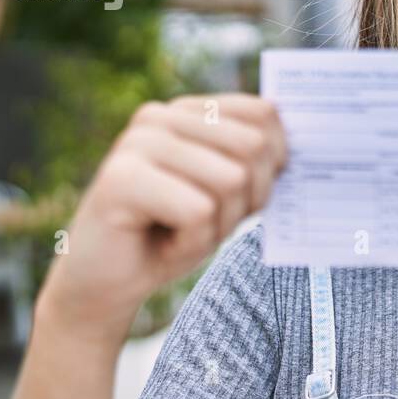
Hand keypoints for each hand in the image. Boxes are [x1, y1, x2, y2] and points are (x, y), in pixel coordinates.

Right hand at [38, 93, 287, 343]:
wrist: (104, 286)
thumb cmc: (171, 237)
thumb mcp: (227, 196)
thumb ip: (256, 163)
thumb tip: (293, 148)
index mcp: (188, 112)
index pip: (263, 114)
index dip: (274, 164)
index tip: (246, 196)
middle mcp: (160, 116)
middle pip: (253, 148)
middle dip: (247, 201)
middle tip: (207, 222)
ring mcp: (136, 143)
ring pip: (231, 180)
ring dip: (218, 225)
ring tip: (181, 232)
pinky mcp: (120, 179)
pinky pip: (198, 211)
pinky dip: (192, 243)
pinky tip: (163, 245)